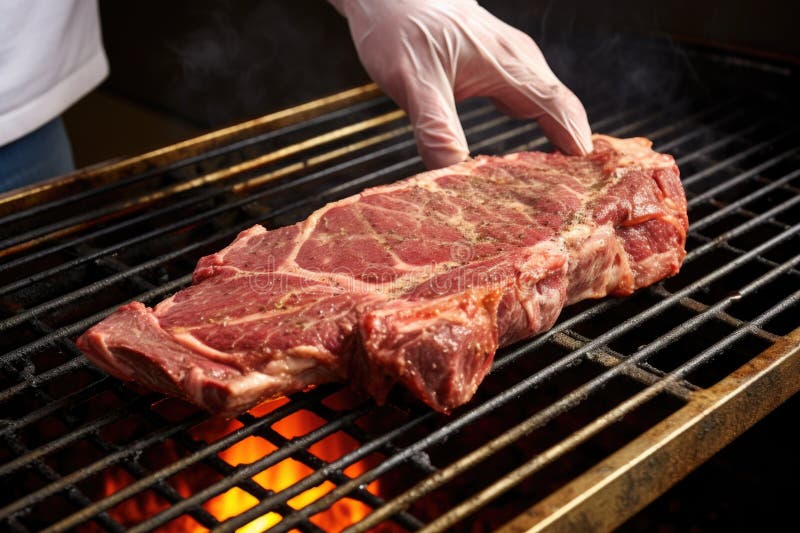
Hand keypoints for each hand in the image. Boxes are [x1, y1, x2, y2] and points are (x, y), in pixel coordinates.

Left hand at [329, 0, 592, 168]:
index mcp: (508, 64)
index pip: (558, 108)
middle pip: (564, 109)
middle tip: (579, 198)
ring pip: (551, 105)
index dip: (575, 146)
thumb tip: (455, 172)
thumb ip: (435, 125)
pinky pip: (535, 101)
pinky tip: (533, 158)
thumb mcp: (412, 80)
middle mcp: (520, 62)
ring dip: (560, 142)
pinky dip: (542, 130)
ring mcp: (513, 63)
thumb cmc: (399, 27)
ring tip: (562, 187)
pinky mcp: (500, 68)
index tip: (588, 184)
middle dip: (575, 153)